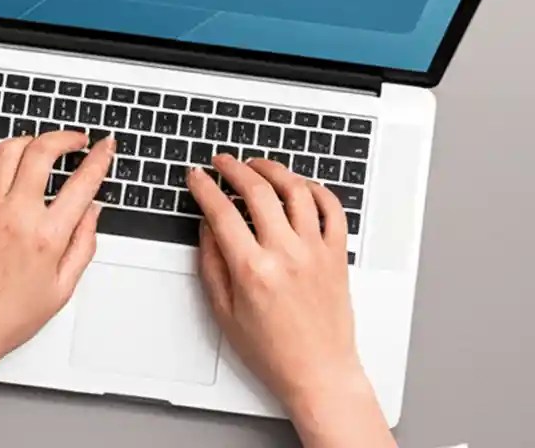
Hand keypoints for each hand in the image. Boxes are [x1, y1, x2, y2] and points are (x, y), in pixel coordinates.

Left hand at [0, 132, 113, 433]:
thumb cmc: (7, 316)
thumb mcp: (62, 288)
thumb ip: (83, 245)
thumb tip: (93, 212)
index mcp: (46, 236)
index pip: (82, 183)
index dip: (99, 158)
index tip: (105, 148)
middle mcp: (15, 216)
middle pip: (43, 152)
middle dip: (66, 138)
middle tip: (75, 140)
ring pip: (8, 151)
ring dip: (29, 140)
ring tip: (40, 145)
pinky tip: (0, 155)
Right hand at [189, 155, 394, 447]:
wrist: (319, 372)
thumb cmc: (272, 351)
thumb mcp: (224, 312)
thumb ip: (212, 264)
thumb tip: (207, 228)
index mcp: (252, 270)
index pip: (222, 212)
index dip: (204, 188)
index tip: (197, 177)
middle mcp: (286, 254)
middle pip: (258, 191)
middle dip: (234, 169)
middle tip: (222, 162)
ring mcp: (315, 251)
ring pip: (296, 191)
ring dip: (274, 170)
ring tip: (258, 165)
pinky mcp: (337, 255)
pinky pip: (331, 209)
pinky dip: (316, 190)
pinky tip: (300, 186)